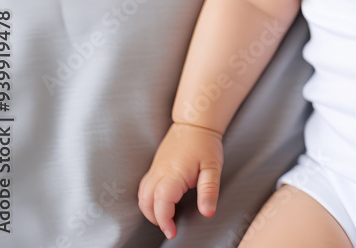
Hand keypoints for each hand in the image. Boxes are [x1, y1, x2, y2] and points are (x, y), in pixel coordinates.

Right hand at [138, 122, 224, 239]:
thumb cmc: (205, 143)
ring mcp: (155, 169)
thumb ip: (210, 190)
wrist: (195, 122)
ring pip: (142, 195)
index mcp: (172, 175)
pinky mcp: (155, 166)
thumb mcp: (213, 167)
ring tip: (166, 217)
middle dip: (155, 218)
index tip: (172, 233)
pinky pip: (144, 187)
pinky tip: (160, 202)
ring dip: (150, 210)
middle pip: (146, 202)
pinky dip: (148, 199)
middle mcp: (159, 173)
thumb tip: (208, 212)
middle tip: (171, 227)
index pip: (161, 205)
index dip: (164, 222)